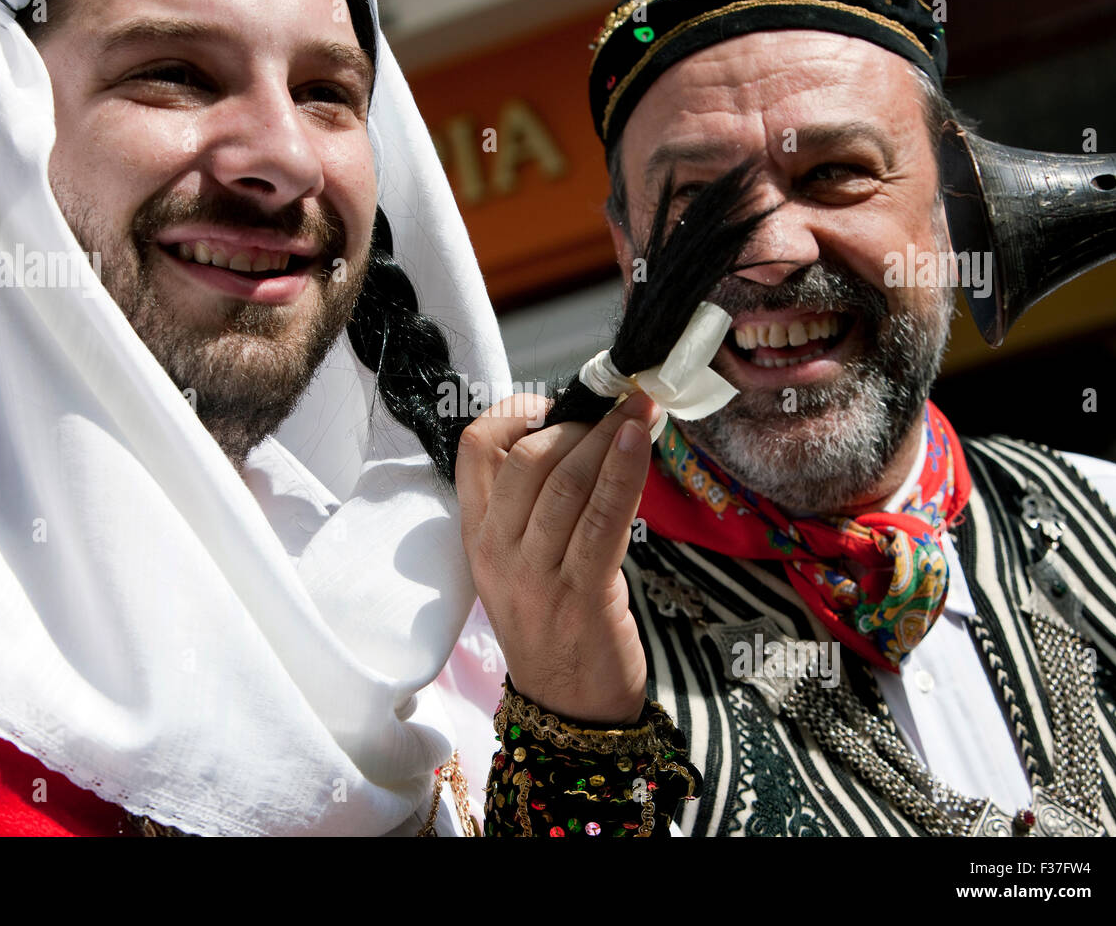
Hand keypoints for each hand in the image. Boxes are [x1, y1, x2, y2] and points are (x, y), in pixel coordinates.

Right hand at [455, 392, 659, 723]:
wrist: (570, 713)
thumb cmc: (555, 626)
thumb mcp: (523, 563)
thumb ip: (535, 507)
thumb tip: (580, 435)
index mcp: (478, 539)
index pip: (474, 450)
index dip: (516, 410)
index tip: (558, 401)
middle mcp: (498, 553)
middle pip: (527, 457)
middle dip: (577, 419)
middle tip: (617, 406)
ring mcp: (536, 575)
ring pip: (566, 480)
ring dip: (608, 433)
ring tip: (641, 408)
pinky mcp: (582, 594)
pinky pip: (603, 516)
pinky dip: (625, 469)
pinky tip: (641, 438)